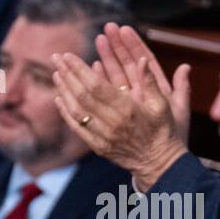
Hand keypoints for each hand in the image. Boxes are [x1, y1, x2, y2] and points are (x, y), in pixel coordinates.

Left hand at [51, 25, 189, 187]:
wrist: (159, 163)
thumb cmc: (163, 131)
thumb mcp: (163, 105)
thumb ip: (151, 82)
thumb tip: (143, 59)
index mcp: (128, 110)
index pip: (96, 86)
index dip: (79, 69)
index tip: (68, 55)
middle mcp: (112, 123)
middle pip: (82, 95)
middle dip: (67, 74)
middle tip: (56, 57)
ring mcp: (103, 137)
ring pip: (76, 111)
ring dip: (64, 90)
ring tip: (56, 73)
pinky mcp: (98, 146)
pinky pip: (77, 127)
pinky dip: (65, 111)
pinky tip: (59, 97)